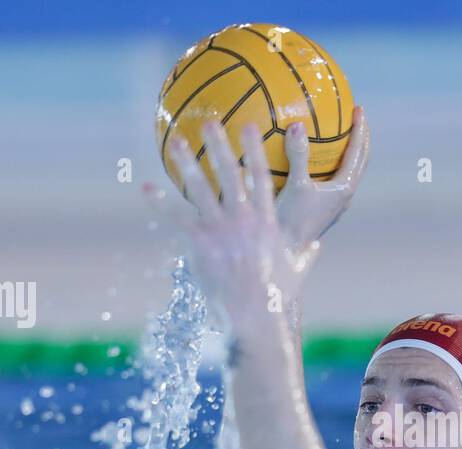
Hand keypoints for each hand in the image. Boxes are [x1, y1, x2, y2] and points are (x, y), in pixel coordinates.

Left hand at [168, 121, 316, 324]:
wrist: (255, 315)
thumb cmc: (278, 298)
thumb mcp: (296, 272)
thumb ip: (305, 255)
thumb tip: (316, 247)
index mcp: (267, 222)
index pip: (261, 177)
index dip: (254, 149)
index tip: (249, 126)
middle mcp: (244, 218)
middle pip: (230, 172)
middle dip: (219, 144)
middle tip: (209, 121)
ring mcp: (221, 229)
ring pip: (200, 188)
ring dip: (187, 162)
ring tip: (178, 142)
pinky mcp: (200, 243)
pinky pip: (177, 216)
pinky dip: (160, 201)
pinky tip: (146, 188)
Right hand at [276, 106, 368, 253]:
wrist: (285, 250)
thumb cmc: (292, 220)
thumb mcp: (295, 185)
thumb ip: (298, 155)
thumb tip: (298, 125)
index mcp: (344, 189)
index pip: (359, 153)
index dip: (360, 130)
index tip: (359, 109)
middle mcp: (343, 197)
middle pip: (358, 162)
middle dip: (359, 139)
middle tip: (355, 117)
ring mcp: (334, 204)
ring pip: (345, 172)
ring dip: (345, 153)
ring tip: (337, 135)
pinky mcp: (321, 209)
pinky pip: (328, 180)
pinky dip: (325, 165)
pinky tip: (309, 160)